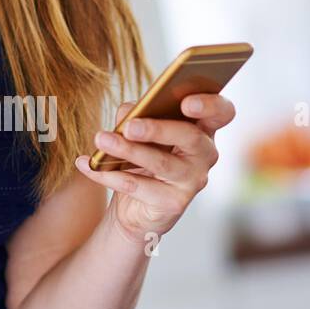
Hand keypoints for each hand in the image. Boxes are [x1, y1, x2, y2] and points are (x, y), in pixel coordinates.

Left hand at [74, 94, 235, 246]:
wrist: (135, 206)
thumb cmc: (142, 157)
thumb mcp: (138, 131)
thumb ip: (136, 114)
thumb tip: (128, 113)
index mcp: (202, 128)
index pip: (222, 112)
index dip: (210, 106)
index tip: (186, 102)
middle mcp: (204, 154)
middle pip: (190, 137)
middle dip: (158, 129)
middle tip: (129, 126)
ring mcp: (192, 181)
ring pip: (163, 164)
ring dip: (129, 151)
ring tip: (101, 140)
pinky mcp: (174, 203)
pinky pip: (139, 187)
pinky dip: (109, 175)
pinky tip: (88, 164)